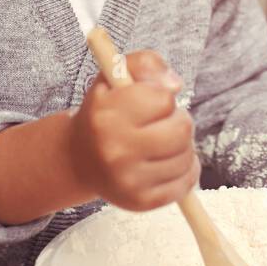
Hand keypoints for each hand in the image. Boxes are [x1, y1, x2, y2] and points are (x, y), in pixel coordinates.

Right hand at [69, 49, 199, 210]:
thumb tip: (175, 85)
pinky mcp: (141, 202)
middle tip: (161, 122)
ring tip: (161, 141)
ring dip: (182, 145)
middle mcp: (115, 150)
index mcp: (106, 114)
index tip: (148, 100)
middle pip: (181, 130)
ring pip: (187, 156)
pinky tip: (166, 161)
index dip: (161, 96)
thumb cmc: (105, 111)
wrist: (79, 158)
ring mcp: (128, 180)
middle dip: (178, 120)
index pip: (164, 98)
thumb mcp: (115, 75)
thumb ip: (147, 64)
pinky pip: (185, 183)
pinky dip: (185, 169)